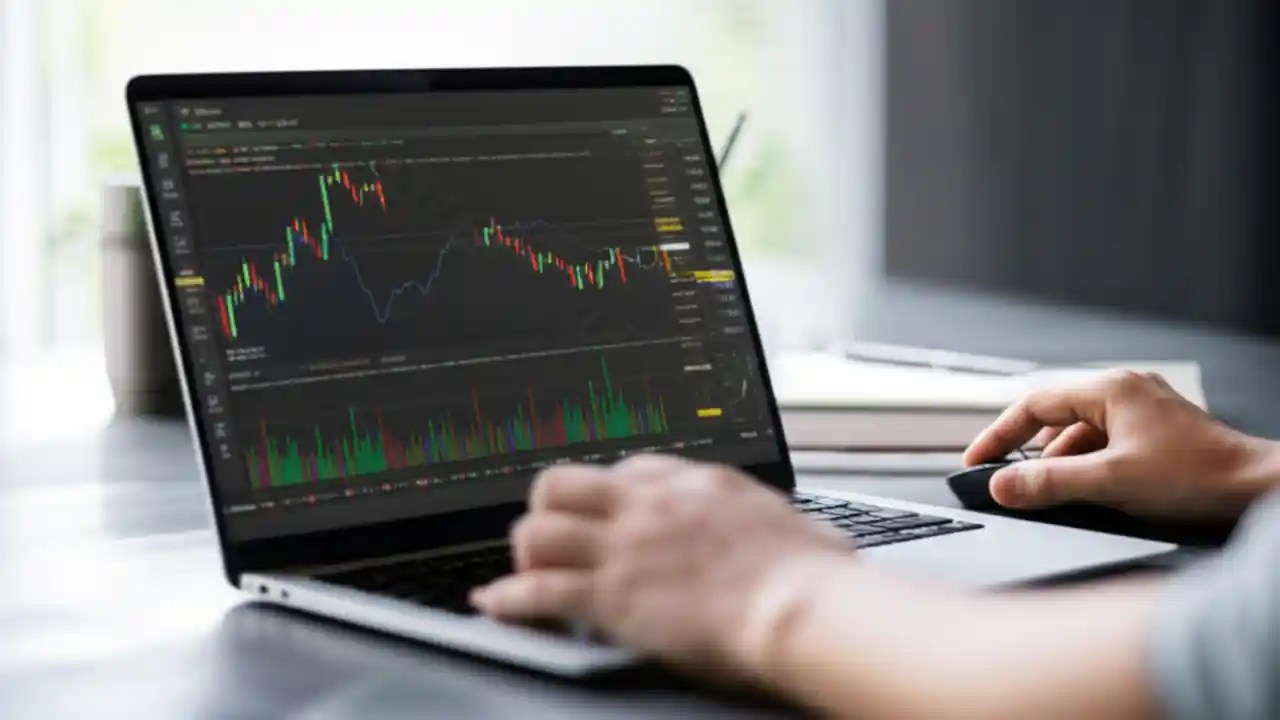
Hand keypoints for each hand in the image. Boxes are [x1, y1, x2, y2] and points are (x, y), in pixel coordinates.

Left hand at [470, 455, 848, 677]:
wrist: (802, 606)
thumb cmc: (813, 575)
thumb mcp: (798, 526)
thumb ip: (778, 524)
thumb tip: (810, 538)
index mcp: (692, 483)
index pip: (625, 470)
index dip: (605, 495)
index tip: (601, 514)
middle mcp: (647, 505)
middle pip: (561, 484)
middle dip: (547, 511)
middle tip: (551, 539)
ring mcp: (624, 548)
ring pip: (539, 530)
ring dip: (525, 553)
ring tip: (522, 573)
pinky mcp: (611, 594)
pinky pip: (538, 590)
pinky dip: (509, 598)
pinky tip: (496, 604)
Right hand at [964, 369, 1278, 519]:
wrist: (1259, 488)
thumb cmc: (1197, 477)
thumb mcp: (1111, 482)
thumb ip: (1050, 484)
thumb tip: (1000, 486)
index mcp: (1110, 389)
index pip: (1033, 405)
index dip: (999, 435)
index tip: (975, 461)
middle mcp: (1125, 391)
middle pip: (1055, 418)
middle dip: (1028, 453)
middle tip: (1007, 482)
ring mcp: (1143, 410)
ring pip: (1080, 434)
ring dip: (1059, 464)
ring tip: (1049, 495)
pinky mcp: (1156, 433)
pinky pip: (1104, 444)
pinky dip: (1086, 466)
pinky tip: (1087, 492)